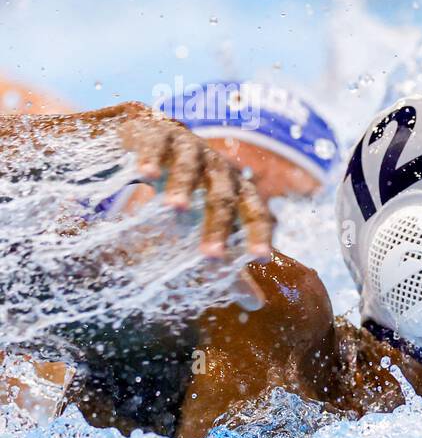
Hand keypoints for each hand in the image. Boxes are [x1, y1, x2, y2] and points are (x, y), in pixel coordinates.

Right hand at [87, 102, 274, 258]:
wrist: (162, 136)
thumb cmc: (194, 187)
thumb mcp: (210, 219)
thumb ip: (227, 257)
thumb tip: (253, 302)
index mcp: (238, 189)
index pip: (255, 213)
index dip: (258, 234)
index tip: (260, 258)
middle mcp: (219, 168)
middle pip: (223, 197)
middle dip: (218, 226)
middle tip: (210, 255)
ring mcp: (192, 148)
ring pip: (190, 169)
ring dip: (184, 188)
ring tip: (174, 209)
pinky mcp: (161, 135)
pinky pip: (157, 147)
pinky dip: (152, 159)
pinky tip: (144, 174)